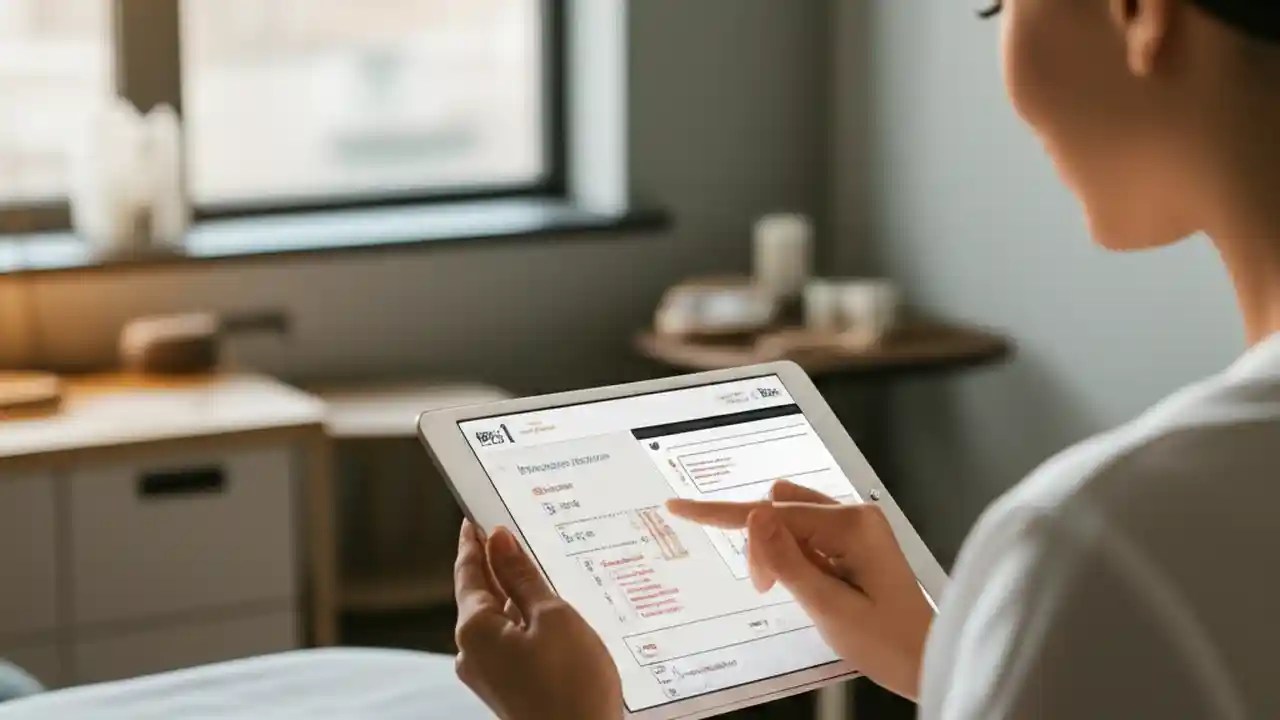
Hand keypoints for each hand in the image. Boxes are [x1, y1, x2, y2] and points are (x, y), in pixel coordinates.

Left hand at [453, 520, 622, 719]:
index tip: (473, 518)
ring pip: (498, 621)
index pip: (468, 572)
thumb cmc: (571, 683)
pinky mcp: (507, 689)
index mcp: (475, 628)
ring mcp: (488, 674)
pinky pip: (510, 643)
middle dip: (495, 567)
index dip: (472, 543)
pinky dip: (524, 623)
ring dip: (515, 596)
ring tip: (539, 569)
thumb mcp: (552, 617)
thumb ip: (522, 577)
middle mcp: (471, 651)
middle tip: (511, 533)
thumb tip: (497, 539)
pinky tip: (549, 616)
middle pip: (480, 596)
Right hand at [667, 481, 933, 700]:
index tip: (679, 507)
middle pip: (779, 510)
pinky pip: (806, 532)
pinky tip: (806, 582)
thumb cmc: (885, 641)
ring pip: (789, 518)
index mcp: (852, 525)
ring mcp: (855, 525)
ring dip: (776, 549)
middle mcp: (854, 514)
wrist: (925, 660)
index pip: (774, 514)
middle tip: (767, 591)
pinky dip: (793, 554)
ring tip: (793, 590)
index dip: (731, 525)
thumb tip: (753, 514)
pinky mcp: (853, 539)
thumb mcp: (827, 607)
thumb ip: (787, 560)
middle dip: (762, 547)